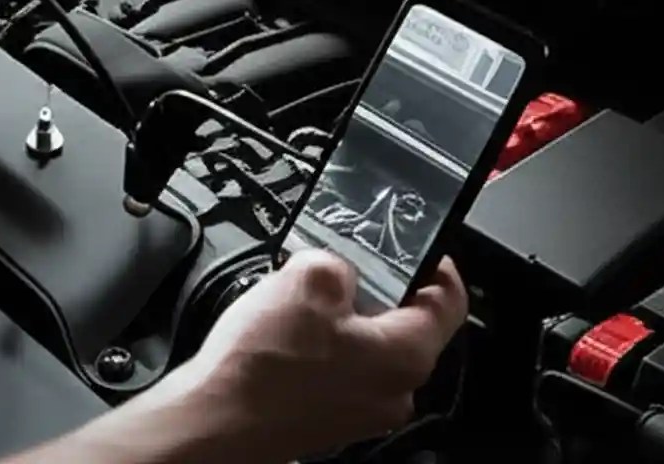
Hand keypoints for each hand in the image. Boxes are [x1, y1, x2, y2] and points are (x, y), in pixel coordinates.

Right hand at [1, 251, 466, 463]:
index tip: (416, 244)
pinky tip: (279, 334)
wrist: (214, 420)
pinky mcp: (324, 418)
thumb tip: (339, 267)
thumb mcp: (307, 279)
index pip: (449, 302)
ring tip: (295, 300)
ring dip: (336, 318)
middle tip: (336, 266)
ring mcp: (358, 410)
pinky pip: (334, 370)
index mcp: (407, 357)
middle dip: (371, 289)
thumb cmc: (263, 365)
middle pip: (402, 324)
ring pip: (363, 347)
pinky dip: (314, 347)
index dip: (435, 263)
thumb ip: (339, 262)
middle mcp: (392, 392)